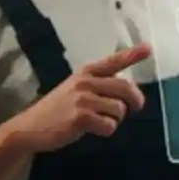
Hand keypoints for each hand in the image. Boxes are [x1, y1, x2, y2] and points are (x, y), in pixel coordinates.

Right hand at [11, 44, 150, 151]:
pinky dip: (106, 130)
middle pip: (124, 87)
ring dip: (116, 119)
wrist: (30, 128)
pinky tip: (92, 130)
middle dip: (135, 100)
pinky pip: (109, 125)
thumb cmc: (56, 110)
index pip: (113, 61)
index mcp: (85, 72)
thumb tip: (127, 91)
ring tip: (100, 121)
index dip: (132, 55)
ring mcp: (83, 98)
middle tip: (136, 108)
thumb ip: (98, 86)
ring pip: (119, 109)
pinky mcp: (81, 117)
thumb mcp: (74, 89)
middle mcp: (85, 82)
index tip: (148, 48)